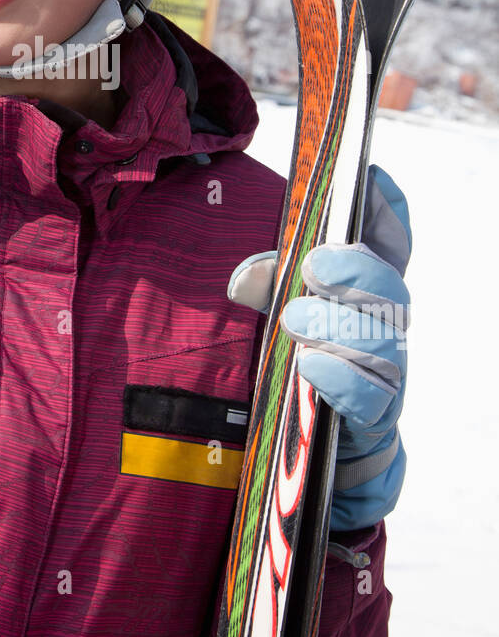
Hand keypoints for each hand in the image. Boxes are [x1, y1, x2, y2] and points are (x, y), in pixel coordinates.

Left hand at [228, 165, 410, 531]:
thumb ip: (268, 290)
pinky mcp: (376, 423)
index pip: (390, 242)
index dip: (387, 209)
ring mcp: (387, 376)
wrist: (318, 459)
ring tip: (296, 320)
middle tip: (313, 265)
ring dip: (338, 326)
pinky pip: (372, 398)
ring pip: (385, 341)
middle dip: (355, 269)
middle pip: (392, 288)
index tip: (370, 177)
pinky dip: (342, 379)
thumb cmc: (299, 369)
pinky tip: (313, 369)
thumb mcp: (279, 319)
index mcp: (364, 293)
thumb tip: (244, 277)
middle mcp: (385, 329)